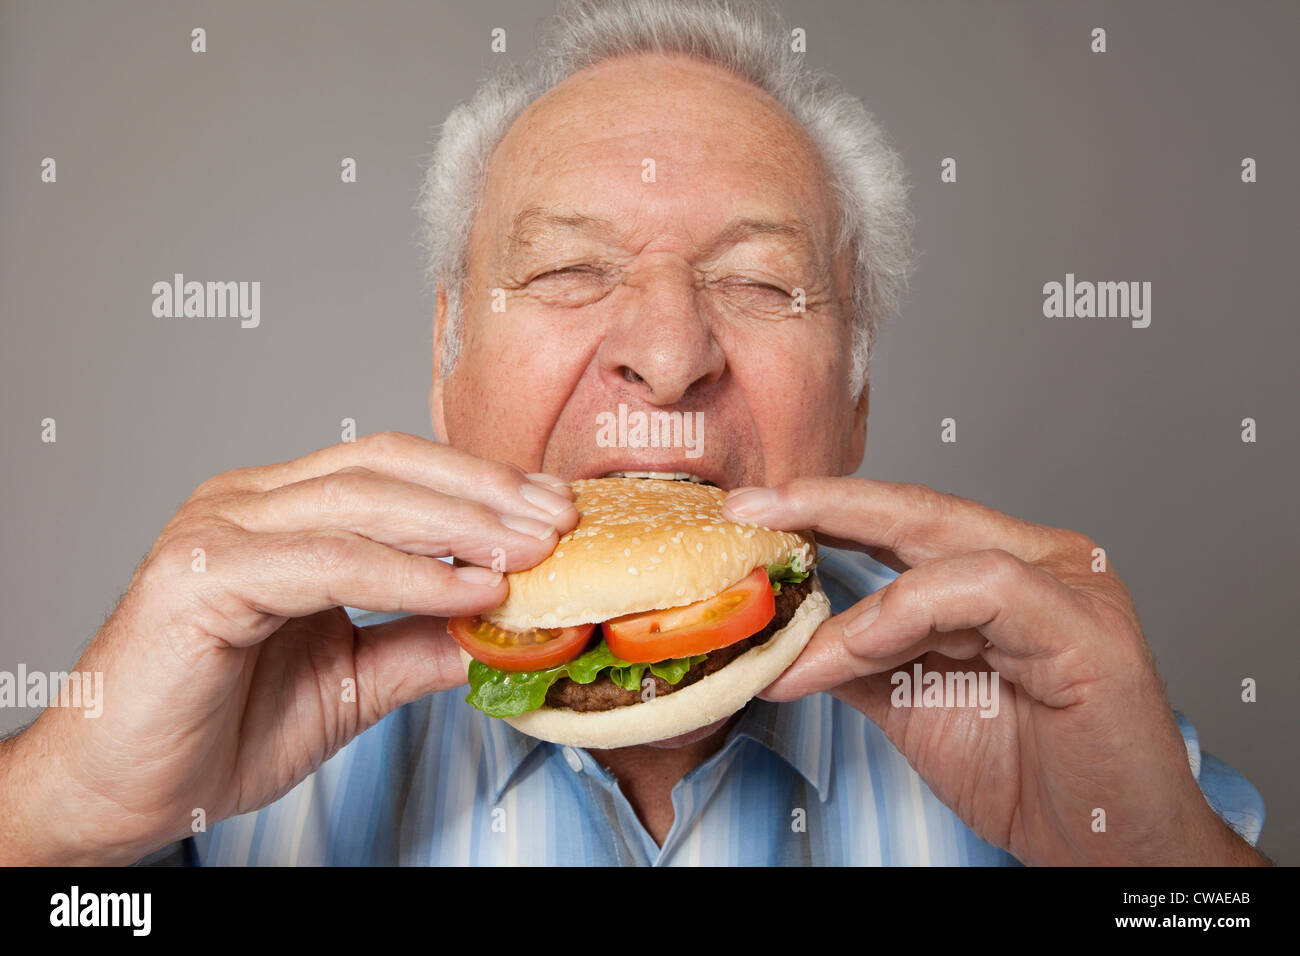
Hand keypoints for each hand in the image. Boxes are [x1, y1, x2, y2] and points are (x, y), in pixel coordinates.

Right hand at [0, 431, 576, 864]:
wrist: (120, 793)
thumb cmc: (218, 730)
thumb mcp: (351, 681)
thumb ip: (419, 643)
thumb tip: (501, 627)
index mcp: (279, 512)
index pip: (395, 469)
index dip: (478, 480)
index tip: (553, 508)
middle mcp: (246, 502)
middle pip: (387, 466)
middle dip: (484, 490)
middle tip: (559, 518)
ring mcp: (218, 528)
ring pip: (362, 500)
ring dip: (460, 523)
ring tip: (530, 551)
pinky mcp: (201, 573)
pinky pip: (328, 560)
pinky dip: (408, 573)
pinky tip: (469, 588)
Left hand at [723, 478, 1264, 864]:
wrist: (1102, 847)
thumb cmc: (1025, 771)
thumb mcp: (910, 700)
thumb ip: (855, 654)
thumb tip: (782, 630)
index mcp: (1002, 567)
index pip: (901, 520)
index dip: (825, 508)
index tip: (750, 510)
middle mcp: (1040, 560)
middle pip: (917, 510)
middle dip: (824, 504)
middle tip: (750, 508)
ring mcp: (1071, 586)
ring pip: (941, 551)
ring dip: (856, 605)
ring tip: (800, 647)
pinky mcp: (1088, 627)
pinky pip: (985, 589)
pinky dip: (912, 610)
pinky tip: (864, 643)